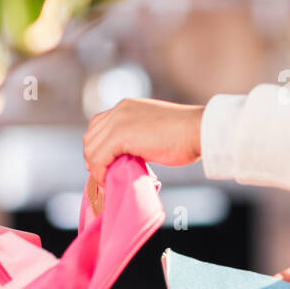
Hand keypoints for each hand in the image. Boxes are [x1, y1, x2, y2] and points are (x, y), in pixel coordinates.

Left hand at [83, 98, 204, 185]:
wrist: (199, 130)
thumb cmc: (186, 135)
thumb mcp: (155, 130)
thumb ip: (139, 137)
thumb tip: (128, 157)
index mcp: (127, 106)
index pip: (99, 125)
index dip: (98, 146)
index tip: (104, 164)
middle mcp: (119, 110)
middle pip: (91, 136)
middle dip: (93, 158)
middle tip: (103, 176)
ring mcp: (118, 121)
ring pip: (91, 148)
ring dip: (95, 168)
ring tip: (106, 181)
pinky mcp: (120, 135)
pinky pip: (98, 158)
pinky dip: (99, 173)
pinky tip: (107, 181)